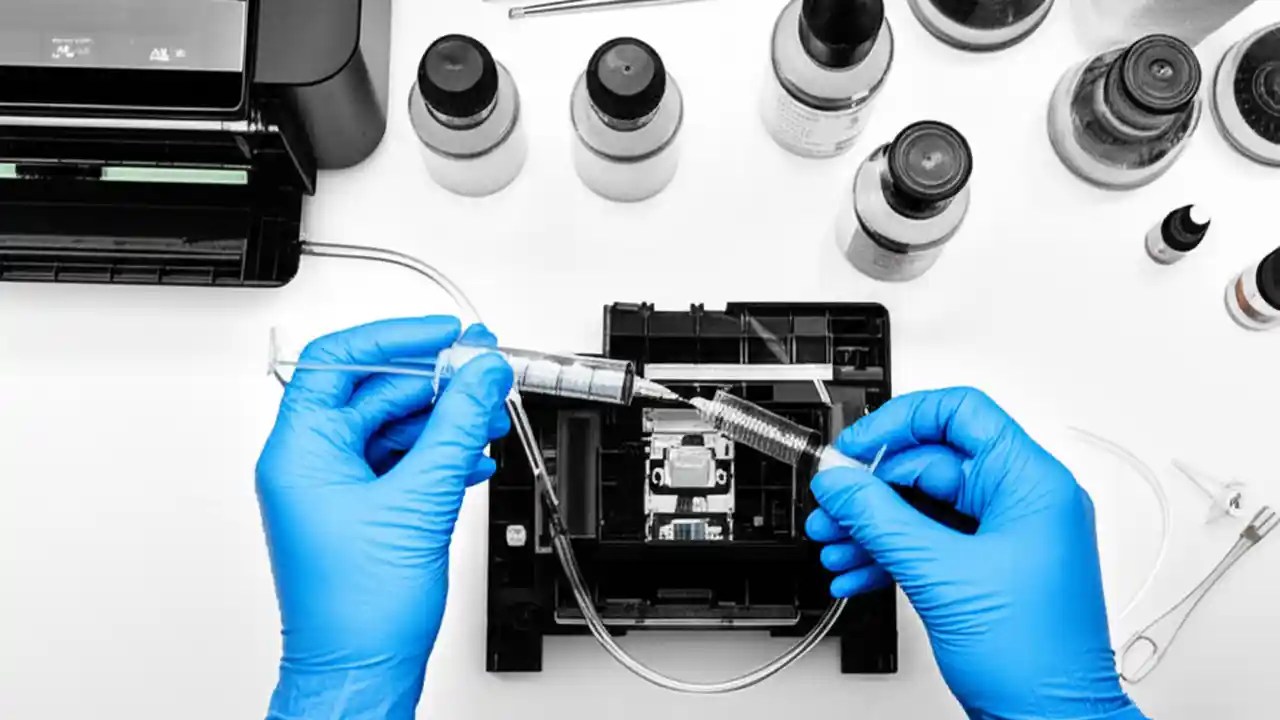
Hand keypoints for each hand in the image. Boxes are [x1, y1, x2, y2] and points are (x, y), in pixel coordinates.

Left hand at [256, 317, 513, 718]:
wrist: (362, 671)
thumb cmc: (357, 611)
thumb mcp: (419, 501)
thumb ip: (456, 426)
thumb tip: (480, 374)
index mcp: (300, 451)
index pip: (338, 361)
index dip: (394, 337)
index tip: (443, 334)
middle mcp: (312, 463)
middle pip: (374, 391)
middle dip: (434, 380)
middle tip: (482, 371)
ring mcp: (337, 487)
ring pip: (394, 426)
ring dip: (444, 418)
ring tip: (487, 415)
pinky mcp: (364, 510)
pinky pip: (403, 460)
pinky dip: (441, 452)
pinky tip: (472, 456)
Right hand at [807, 388, 1143, 719]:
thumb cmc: (1036, 659)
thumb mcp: (940, 573)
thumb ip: (879, 517)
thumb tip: (840, 480)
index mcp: (1031, 483)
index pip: (960, 414)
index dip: (900, 422)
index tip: (856, 446)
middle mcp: (1022, 502)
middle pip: (930, 463)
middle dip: (872, 487)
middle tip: (833, 506)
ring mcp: (1004, 537)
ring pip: (922, 506)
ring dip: (873, 524)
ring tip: (836, 544)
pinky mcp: (986, 569)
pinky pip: (927, 542)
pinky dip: (889, 553)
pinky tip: (857, 570)